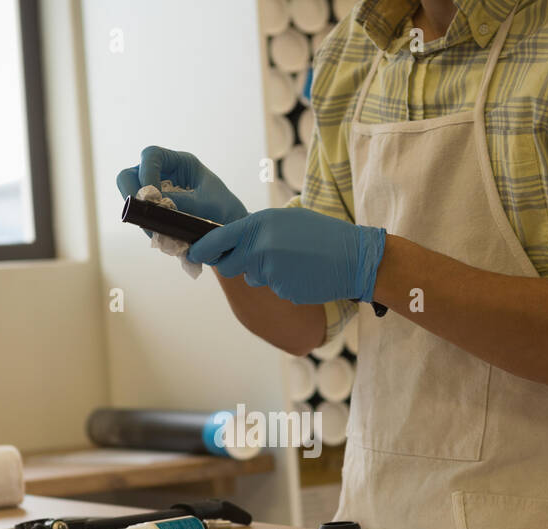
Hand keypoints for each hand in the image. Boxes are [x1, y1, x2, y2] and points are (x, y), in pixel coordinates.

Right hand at [116, 146, 247, 224]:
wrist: (228, 230)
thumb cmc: (224, 210)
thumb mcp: (206, 204)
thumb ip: (181, 202)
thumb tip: (155, 205)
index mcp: (180, 163)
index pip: (151, 155)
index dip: (146, 173)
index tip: (152, 197)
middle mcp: (164, 174)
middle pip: (130, 175)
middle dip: (132, 194)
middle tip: (140, 215)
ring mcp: (156, 193)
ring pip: (132, 199)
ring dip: (141, 215)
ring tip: (160, 232)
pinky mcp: (154, 212)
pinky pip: (141, 217)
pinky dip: (148, 227)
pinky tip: (164, 236)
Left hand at [187, 207, 385, 305]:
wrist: (355, 257)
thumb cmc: (323, 235)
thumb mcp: (287, 220)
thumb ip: (257, 230)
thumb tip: (231, 239)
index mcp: (260, 224)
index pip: (218, 238)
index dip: (202, 248)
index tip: (192, 253)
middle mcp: (261, 246)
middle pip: (229, 264)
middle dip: (236, 264)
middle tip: (260, 259)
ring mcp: (271, 270)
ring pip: (253, 278)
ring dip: (265, 273)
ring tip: (293, 261)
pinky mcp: (282, 289)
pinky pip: (272, 289)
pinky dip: (283, 284)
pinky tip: (302, 274)